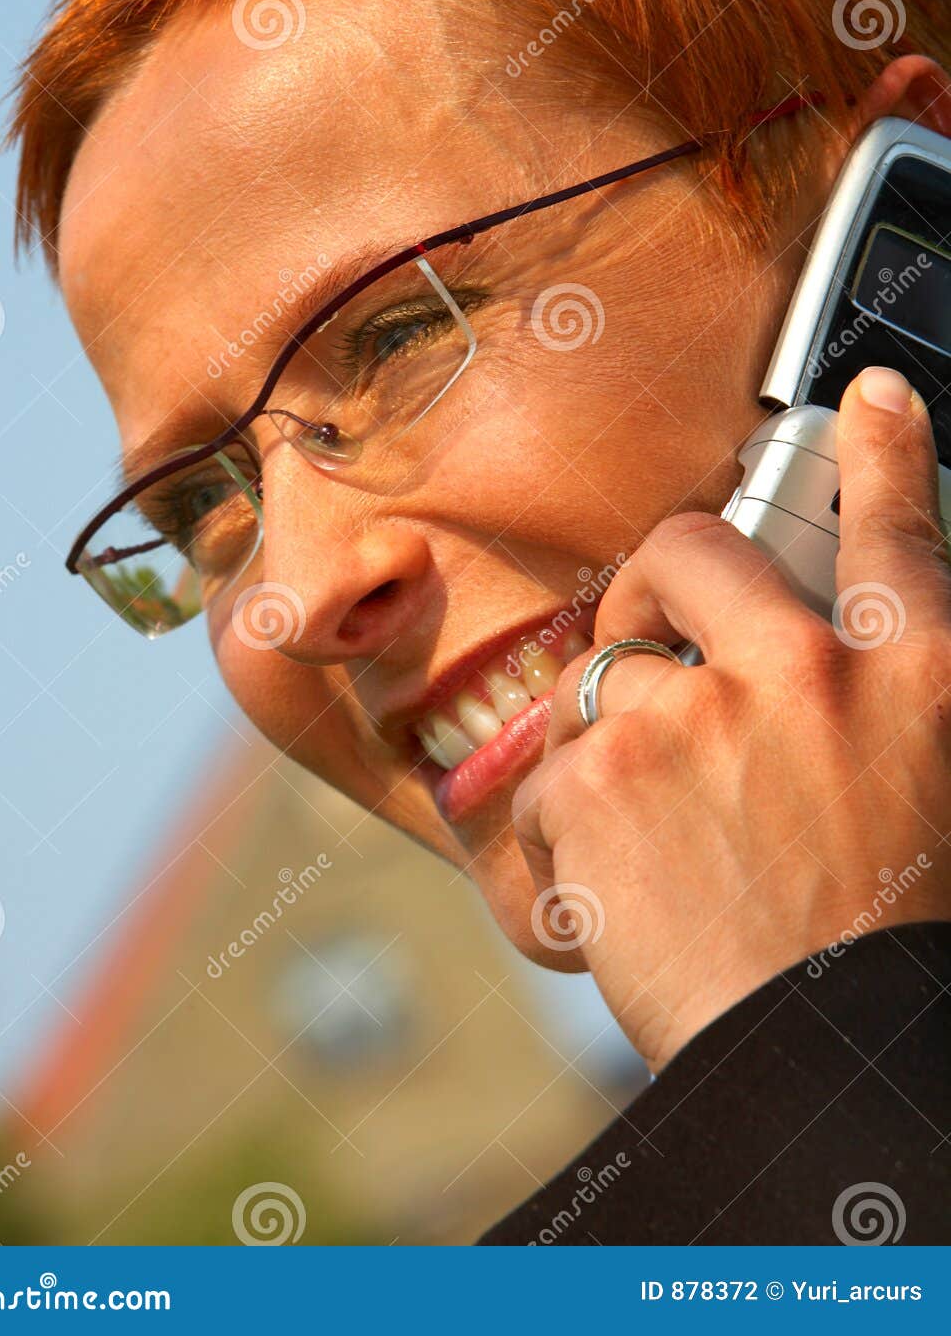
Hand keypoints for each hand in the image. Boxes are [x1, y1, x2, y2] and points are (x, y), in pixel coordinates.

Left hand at [512, 366, 950, 1072]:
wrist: (825, 1065)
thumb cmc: (884, 948)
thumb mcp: (928, 794)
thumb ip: (872, 715)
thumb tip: (822, 676)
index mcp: (916, 679)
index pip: (902, 530)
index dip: (888, 454)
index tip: (872, 400)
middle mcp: (805, 672)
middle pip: (694, 548)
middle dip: (659, 579)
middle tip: (654, 636)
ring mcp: (693, 717)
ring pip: (607, 673)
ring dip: (616, 739)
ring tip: (660, 838)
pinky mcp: (600, 780)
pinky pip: (553, 774)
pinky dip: (570, 832)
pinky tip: (621, 893)